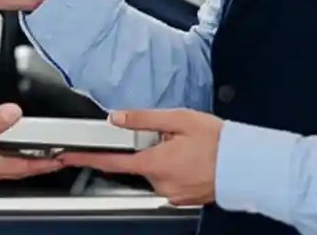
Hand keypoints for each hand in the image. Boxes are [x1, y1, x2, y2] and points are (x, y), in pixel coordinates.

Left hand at [57, 109, 223, 206]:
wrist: (247, 165)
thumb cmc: (219, 142)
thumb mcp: (179, 119)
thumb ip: (144, 118)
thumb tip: (117, 118)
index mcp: (156, 162)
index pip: (112, 162)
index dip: (87, 158)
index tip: (68, 156)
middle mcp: (160, 182)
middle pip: (139, 163)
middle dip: (149, 148)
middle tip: (172, 136)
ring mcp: (172, 193)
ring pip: (155, 171)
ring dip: (163, 158)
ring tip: (188, 148)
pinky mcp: (182, 198)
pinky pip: (169, 180)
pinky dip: (175, 169)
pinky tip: (192, 160)